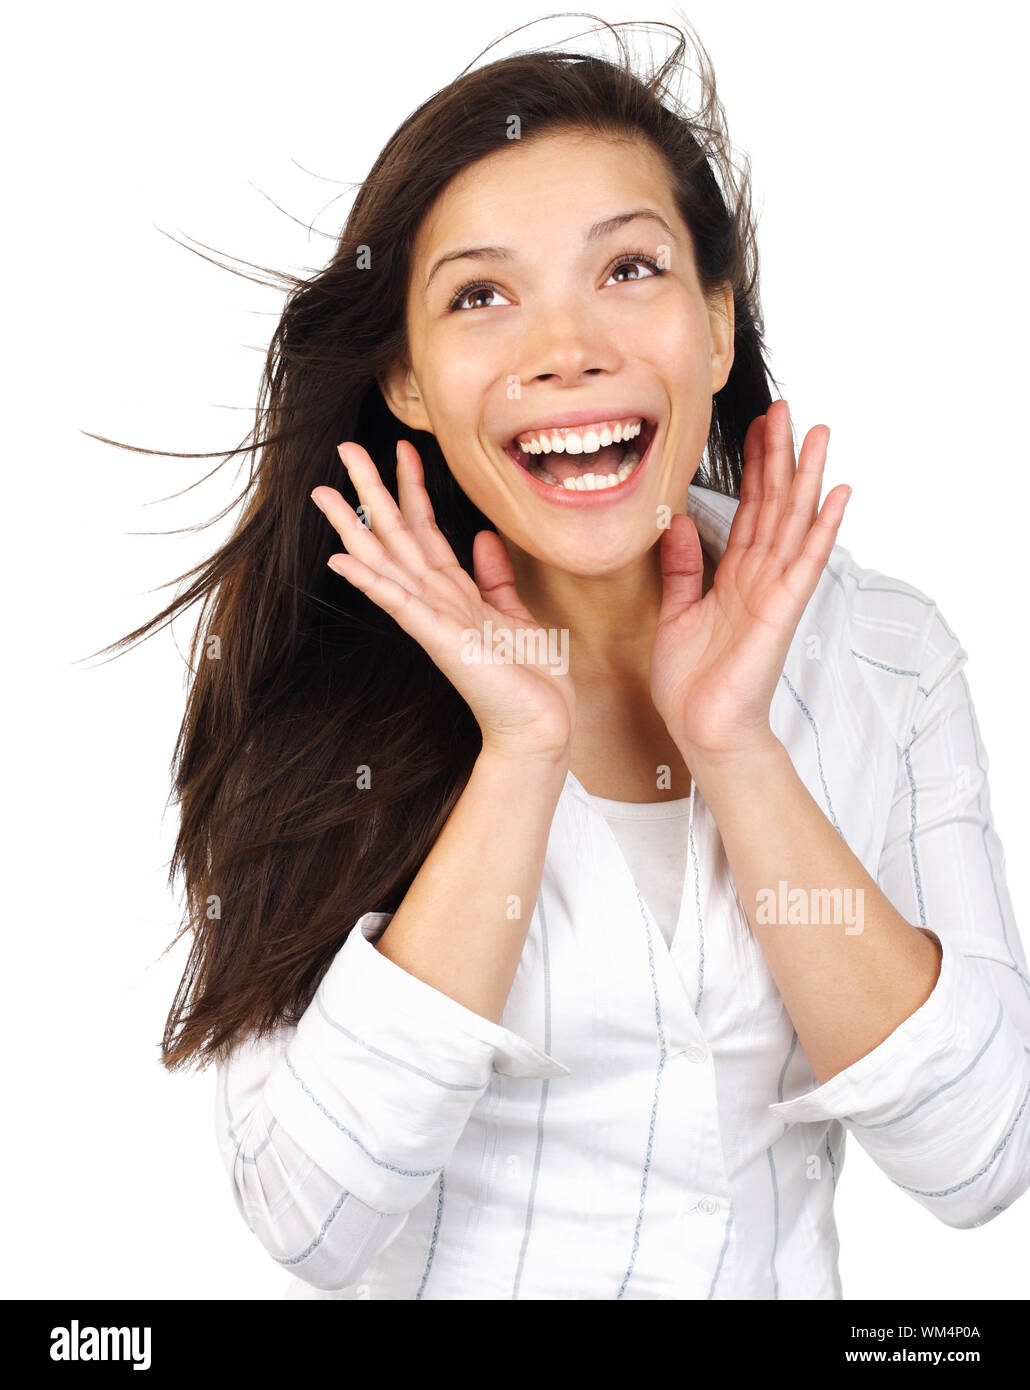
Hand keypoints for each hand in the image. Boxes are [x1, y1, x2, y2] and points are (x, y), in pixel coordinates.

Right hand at [311, 440, 575, 763]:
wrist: (541, 725)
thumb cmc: (531, 680)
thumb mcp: (518, 615)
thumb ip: (496, 578)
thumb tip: (483, 538)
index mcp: (456, 595)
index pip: (427, 530)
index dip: (413, 487)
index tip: (402, 448)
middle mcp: (437, 603)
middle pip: (397, 536)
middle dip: (372, 491)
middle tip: (345, 447)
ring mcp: (434, 621)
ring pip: (387, 563)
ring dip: (354, 528)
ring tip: (322, 494)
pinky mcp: (440, 640)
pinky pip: (400, 605)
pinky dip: (371, 582)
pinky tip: (342, 560)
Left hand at [650, 399, 850, 763]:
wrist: (702, 729)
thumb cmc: (691, 682)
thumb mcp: (674, 614)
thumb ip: (680, 569)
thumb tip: (678, 524)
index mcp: (733, 578)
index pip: (748, 511)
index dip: (753, 469)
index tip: (756, 427)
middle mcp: (759, 579)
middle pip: (774, 505)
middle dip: (780, 457)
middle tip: (787, 408)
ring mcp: (775, 592)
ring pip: (794, 522)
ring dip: (808, 477)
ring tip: (821, 433)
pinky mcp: (782, 610)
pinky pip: (805, 562)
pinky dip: (823, 528)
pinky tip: (839, 494)